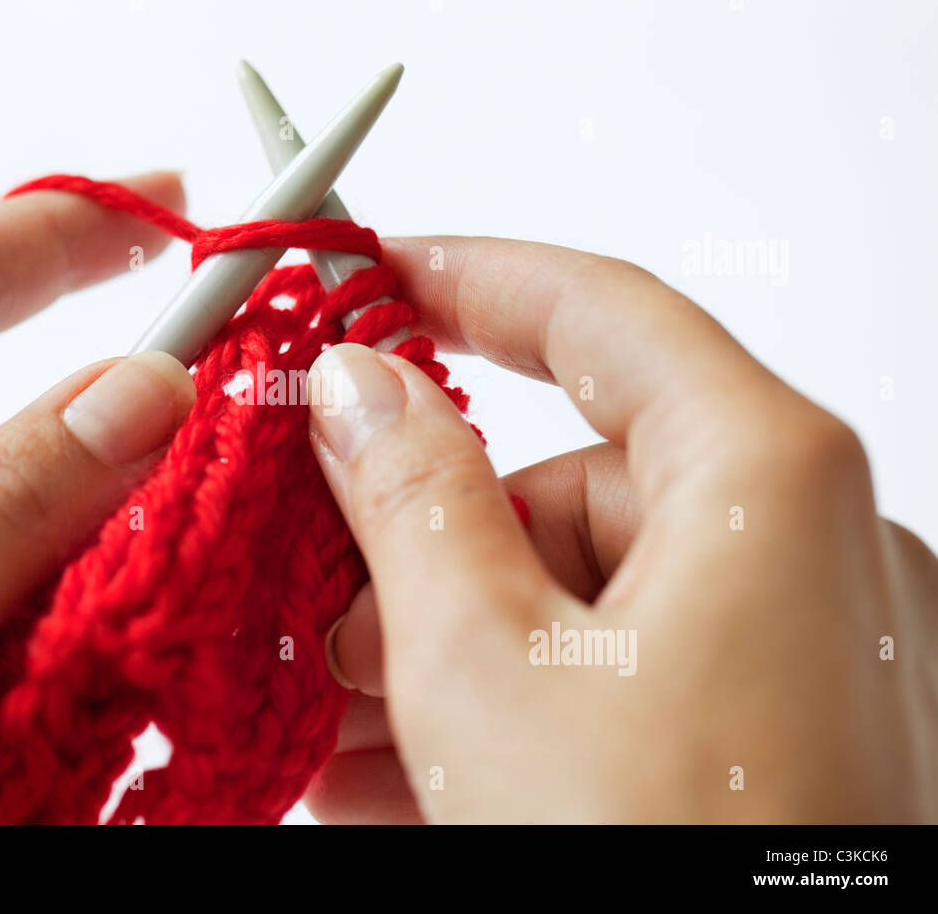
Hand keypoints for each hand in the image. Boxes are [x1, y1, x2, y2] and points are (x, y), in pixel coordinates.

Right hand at [304, 237, 937, 822]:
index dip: (470, 277)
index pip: (598, 313)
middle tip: (321, 595)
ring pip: (582, 590)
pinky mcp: (775, 729)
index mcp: (764, 479)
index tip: (378, 273)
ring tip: (347, 716)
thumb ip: (408, 493)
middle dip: (430, 539)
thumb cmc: (661, 856)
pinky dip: (514, 700)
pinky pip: (618, 671)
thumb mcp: (479, 661)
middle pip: (574, 478)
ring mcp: (801, 647)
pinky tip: (410, 771)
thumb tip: (358, 390)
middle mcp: (808, 548)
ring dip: (450, 642)